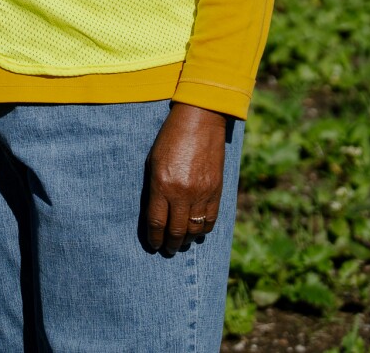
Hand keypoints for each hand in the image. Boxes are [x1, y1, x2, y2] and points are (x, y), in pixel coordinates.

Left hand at [143, 103, 227, 255]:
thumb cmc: (171, 138)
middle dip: (170, 245)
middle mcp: (182, 192)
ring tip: (182, 243)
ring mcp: (202, 193)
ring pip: (194, 229)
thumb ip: (154, 188)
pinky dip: (203, 229)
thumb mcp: (154, 161)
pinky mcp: (217, 190)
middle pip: (176, 231)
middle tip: (167, 250)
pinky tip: (197, 231)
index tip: (153, 245)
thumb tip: (155, 213)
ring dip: (187, 240)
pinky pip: (210, 219)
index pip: (157, 222)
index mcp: (162, 185)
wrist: (201, 120)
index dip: (154, 238)